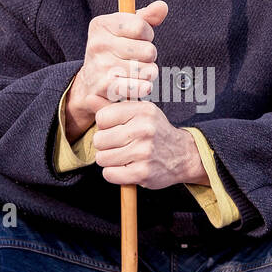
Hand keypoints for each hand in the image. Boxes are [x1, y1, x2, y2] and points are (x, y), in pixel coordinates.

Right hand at [64, 0, 167, 140]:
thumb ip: (146, 17)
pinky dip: (143, 87)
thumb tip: (162, 6)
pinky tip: (138, 85)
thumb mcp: (125, 30)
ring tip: (137, 72)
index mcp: (102, 24)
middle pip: (148, 50)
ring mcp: (101, 66)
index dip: (147, 35)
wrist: (89, 82)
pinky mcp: (106, 87)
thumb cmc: (112, 51)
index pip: (141, 26)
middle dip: (149, 57)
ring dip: (148, 73)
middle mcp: (98, 44)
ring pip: (147, 70)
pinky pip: (138, 87)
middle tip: (139, 59)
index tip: (140, 40)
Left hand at [92, 100, 206, 189]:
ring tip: (123, 156)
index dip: (104, 126)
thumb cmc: (156, 132)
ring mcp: (143, 152)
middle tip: (119, 145)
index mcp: (142, 110)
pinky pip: (109, 174)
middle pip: (99, 139)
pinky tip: (125, 167)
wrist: (183, 155)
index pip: (102, 117)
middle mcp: (144, 129)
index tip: (116, 129)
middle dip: (104, 145)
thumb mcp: (139, 112)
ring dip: (108, 160)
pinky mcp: (142, 173)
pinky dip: (113, 173)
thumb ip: (112, 106)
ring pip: (102, 158)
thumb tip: (89, 98)